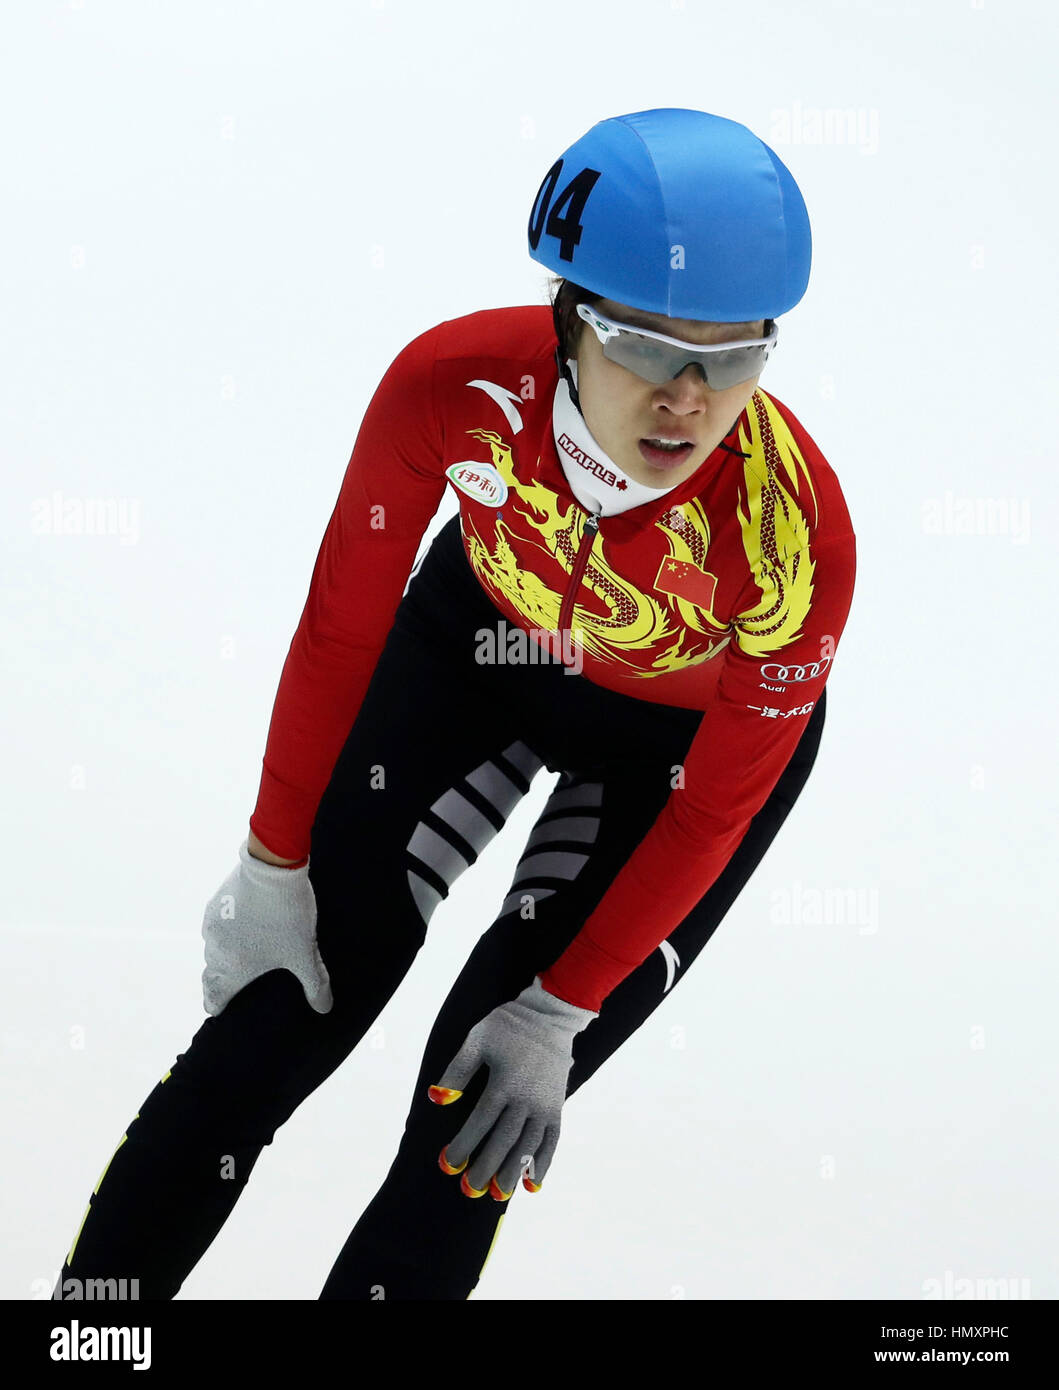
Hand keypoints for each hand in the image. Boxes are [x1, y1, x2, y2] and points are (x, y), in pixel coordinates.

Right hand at [201, 838, 332, 1015]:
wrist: (272, 867)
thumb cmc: (287, 915)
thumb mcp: (304, 953)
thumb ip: (314, 984)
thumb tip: (324, 1008)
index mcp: (232, 969)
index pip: (213, 998)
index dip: (218, 1006)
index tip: (223, 1009)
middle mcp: (215, 950)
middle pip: (212, 974)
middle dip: (223, 981)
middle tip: (239, 982)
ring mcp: (212, 924)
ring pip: (213, 948)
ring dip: (225, 953)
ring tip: (246, 951)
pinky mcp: (216, 902)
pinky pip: (217, 924)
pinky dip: (228, 930)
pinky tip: (246, 923)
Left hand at [427, 976, 596, 1200]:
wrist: (550, 1015)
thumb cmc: (508, 1025)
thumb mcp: (477, 1039)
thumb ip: (457, 1070)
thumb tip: (437, 1098)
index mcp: (504, 1082)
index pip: (480, 1122)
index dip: (463, 1146)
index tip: (447, 1164)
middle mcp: (526, 1098)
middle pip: (504, 1140)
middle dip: (485, 1166)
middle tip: (469, 1189)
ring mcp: (545, 1104)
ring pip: (528, 1145)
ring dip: (512, 1172)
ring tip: (498, 1194)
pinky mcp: (557, 1106)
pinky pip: (552, 1140)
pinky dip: (543, 1163)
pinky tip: (532, 1184)